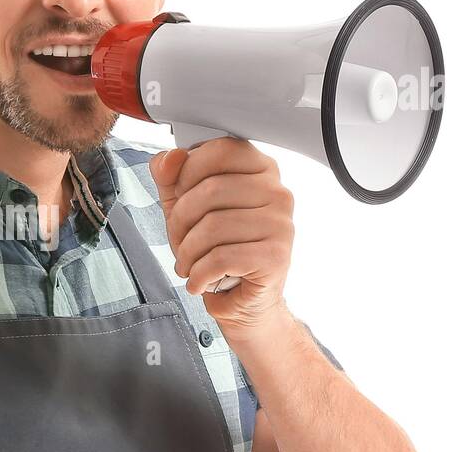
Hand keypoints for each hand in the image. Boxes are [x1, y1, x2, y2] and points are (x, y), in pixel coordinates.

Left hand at [149, 140, 293, 336]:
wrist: (243, 301)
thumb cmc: (218, 250)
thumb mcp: (184, 207)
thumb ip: (171, 177)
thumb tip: (170, 158)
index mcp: (260, 170)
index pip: (220, 150)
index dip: (188, 172)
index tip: (179, 196)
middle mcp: (277, 193)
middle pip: (210, 190)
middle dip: (180, 221)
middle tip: (179, 241)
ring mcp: (281, 224)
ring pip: (212, 226)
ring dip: (187, 252)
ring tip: (189, 264)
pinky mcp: (277, 256)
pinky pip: (221, 257)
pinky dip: (199, 274)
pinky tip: (199, 280)